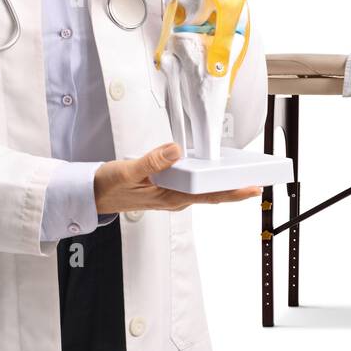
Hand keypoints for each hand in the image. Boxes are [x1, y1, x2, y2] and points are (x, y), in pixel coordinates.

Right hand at [94, 143, 260, 213]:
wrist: (92, 195)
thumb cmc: (108, 186)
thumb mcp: (128, 171)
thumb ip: (152, 161)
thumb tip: (175, 150)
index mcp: (169, 197)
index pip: (208, 195)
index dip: (233, 192)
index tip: (252, 188)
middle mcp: (174, 199)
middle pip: (211, 194)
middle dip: (235, 189)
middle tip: (259, 181)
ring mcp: (171, 196)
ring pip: (203, 191)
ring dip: (223, 185)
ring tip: (243, 175)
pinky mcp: (166, 190)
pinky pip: (192, 186)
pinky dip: (206, 179)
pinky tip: (212, 171)